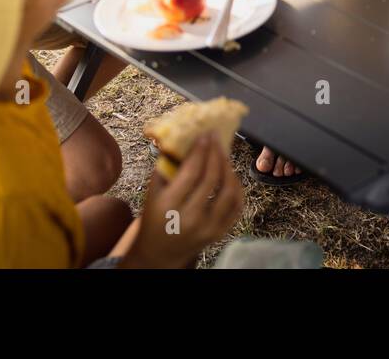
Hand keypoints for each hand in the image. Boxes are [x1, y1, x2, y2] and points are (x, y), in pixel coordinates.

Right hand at [120, 134, 243, 268]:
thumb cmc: (155, 216)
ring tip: (222, 154)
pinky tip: (229, 174)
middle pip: (211, 179)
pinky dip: (236, 187)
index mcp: (170, 207)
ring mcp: (208, 228)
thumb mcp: (152, 192)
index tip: (204, 135)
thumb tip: (179, 136)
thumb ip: (164, 166)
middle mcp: (190, 219)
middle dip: (215, 154)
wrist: (160, 252)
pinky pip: (236, 206)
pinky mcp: (220, 233)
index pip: (191, 173)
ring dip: (228, 168)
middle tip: (215, 138)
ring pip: (229, 192)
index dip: (200, 151)